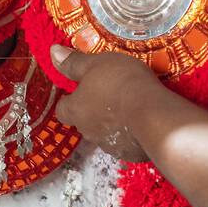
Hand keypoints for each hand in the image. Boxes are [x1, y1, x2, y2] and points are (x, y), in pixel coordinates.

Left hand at [51, 45, 158, 161]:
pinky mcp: (130, 154)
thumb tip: (53, 52)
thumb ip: (74, 62)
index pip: (62, 109)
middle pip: (83, 121)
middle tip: (109, 95)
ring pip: (104, 133)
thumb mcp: (96, 64)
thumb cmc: (121, 84)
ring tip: (129, 107)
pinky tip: (142, 121)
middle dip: (92, 111)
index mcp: (75, 111)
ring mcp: (108, 145)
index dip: (70, 100)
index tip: (80, 90)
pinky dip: (130, 133)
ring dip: (112, 123)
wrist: (154, 115)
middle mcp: (87, 132)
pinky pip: (126, 142)